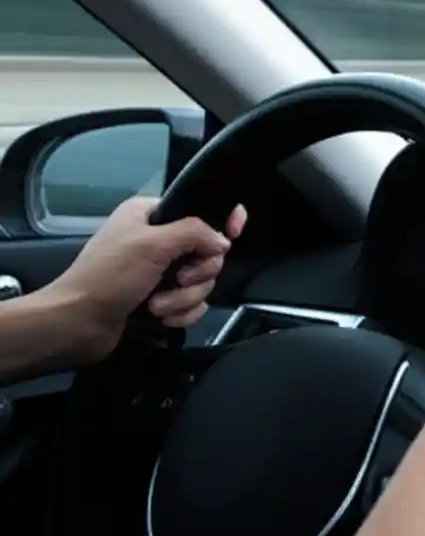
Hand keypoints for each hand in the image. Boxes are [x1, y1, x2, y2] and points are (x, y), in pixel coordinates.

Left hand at [48, 197, 246, 363]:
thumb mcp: (152, 245)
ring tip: (158, 306)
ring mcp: (159, 272)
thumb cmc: (109, 276)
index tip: (235, 233)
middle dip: (196, 274)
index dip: (221, 221)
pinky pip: (192, 303)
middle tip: (178, 280)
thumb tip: (224, 241)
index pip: (198, 210)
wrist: (77, 325)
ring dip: (184, 298)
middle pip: (206, 252)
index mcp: (150, 215)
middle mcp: (157, 240)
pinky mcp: (161, 299)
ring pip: (201, 281)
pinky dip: (181, 312)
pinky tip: (163, 319)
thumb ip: (194, 233)